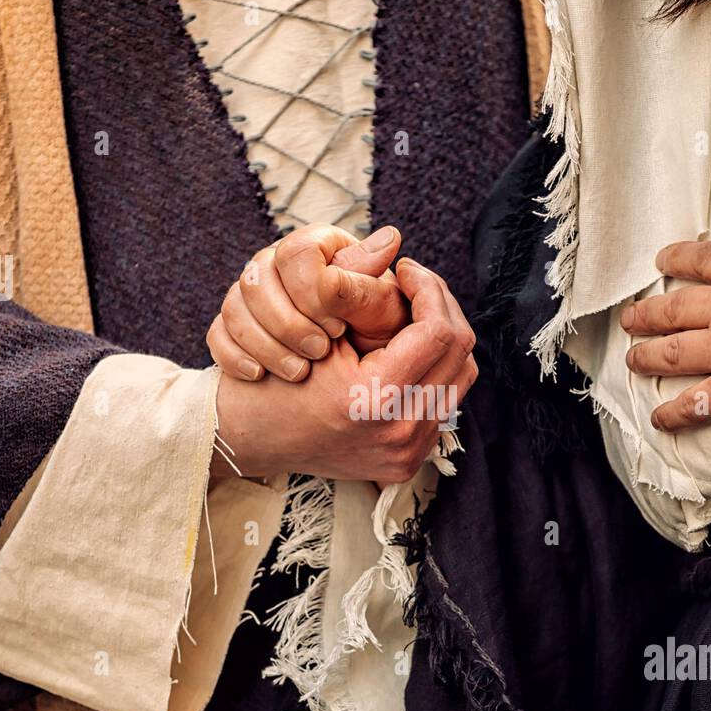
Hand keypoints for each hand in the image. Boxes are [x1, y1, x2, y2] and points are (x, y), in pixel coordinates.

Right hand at [207, 224, 408, 381]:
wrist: (352, 368)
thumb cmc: (376, 330)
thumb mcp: (382, 309)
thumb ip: (371, 282)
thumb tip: (390, 238)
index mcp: (317, 246)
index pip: (295, 253)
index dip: (313, 294)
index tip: (338, 328)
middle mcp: (277, 261)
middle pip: (256, 279)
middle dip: (289, 324)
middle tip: (321, 353)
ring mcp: (252, 291)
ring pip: (234, 306)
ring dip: (265, 345)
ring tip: (299, 372)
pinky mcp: (235, 322)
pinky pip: (217, 333)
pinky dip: (234, 357)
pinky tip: (259, 376)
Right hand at [212, 258, 477, 484]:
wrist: (249, 441)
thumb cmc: (273, 382)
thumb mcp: (314, 331)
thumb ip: (361, 294)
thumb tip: (398, 249)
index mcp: (377, 398)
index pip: (438, 330)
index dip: (428, 289)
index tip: (408, 270)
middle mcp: (400, 431)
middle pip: (460, 353)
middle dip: (442, 307)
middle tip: (416, 283)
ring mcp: (408, 452)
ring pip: (461, 378)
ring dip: (445, 338)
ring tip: (417, 312)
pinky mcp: (408, 461)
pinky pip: (443, 405)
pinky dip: (435, 371)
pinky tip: (410, 349)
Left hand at [623, 236, 710, 432]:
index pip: (703, 259)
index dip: (678, 259)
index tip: (662, 260)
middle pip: (674, 309)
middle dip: (647, 314)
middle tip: (631, 319)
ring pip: (672, 352)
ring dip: (647, 357)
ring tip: (632, 359)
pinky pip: (695, 403)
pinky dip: (673, 413)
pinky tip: (658, 419)